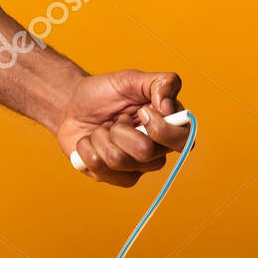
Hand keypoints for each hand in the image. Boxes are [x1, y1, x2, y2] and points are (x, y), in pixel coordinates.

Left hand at [55, 69, 186, 186]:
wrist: (74, 106)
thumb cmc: (106, 93)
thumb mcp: (131, 78)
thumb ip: (161, 82)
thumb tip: (169, 107)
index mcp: (169, 128)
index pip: (184, 141)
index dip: (160, 128)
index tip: (142, 110)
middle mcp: (158, 153)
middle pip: (145, 152)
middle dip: (119, 129)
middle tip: (116, 119)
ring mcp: (137, 168)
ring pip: (117, 160)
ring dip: (100, 137)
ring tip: (101, 129)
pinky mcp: (116, 178)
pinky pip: (99, 168)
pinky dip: (87, 148)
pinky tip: (91, 141)